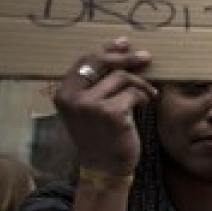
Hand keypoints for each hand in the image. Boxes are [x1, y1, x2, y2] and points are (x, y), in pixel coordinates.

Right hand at [53, 38, 156, 174]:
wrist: (104, 168)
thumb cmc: (101, 136)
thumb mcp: (90, 108)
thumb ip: (97, 84)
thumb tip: (121, 52)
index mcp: (63, 94)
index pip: (85, 60)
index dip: (107, 49)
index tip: (124, 43)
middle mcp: (73, 98)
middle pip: (103, 63)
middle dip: (127, 58)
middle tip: (146, 57)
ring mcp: (90, 106)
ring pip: (122, 78)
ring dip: (140, 84)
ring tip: (148, 94)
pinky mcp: (111, 113)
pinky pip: (133, 93)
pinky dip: (143, 96)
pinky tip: (146, 103)